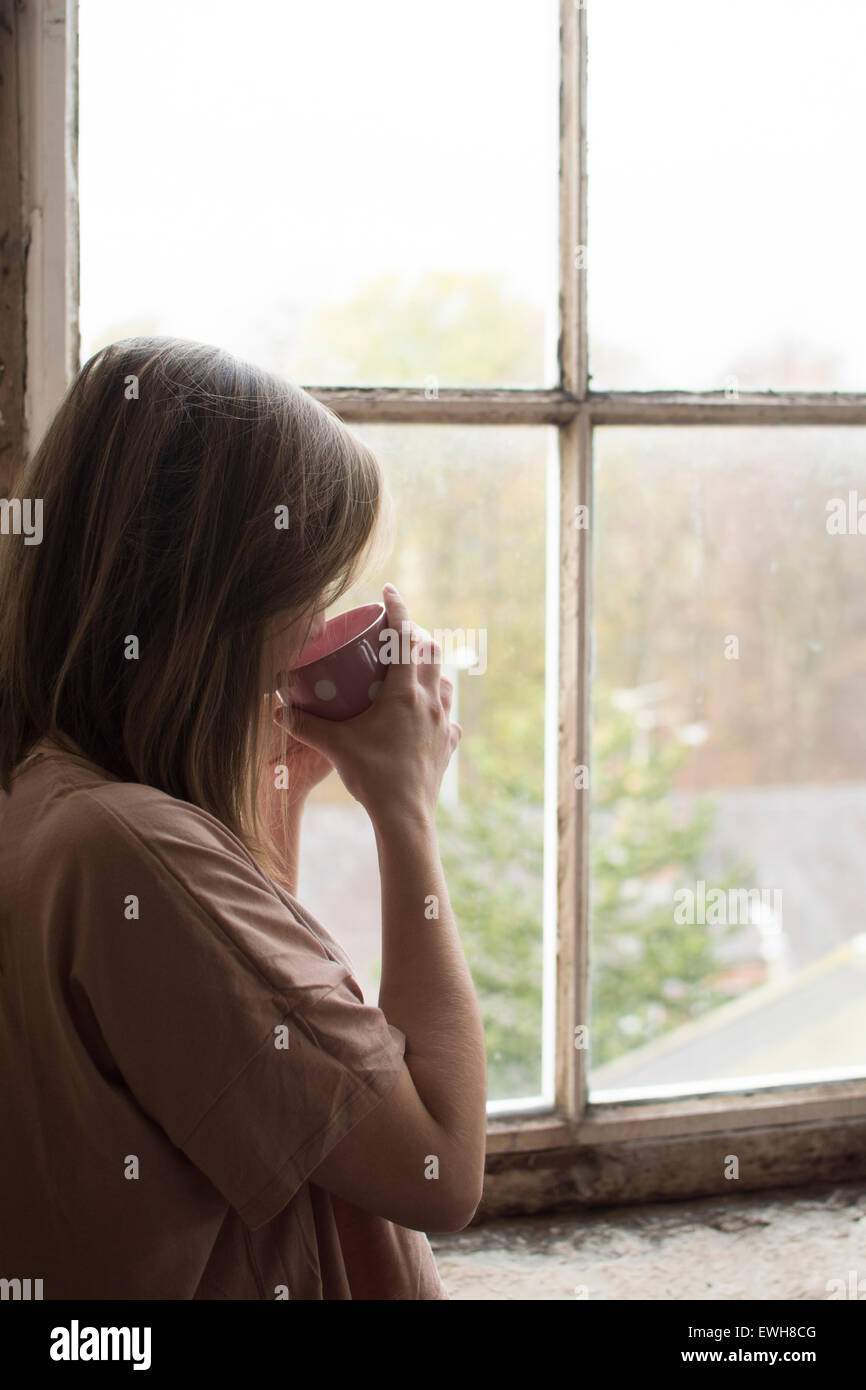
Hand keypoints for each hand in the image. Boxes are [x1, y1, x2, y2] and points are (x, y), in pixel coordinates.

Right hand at [278, 584, 461, 828]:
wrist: (405, 817)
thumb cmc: (372, 777)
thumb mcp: (334, 745)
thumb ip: (303, 724)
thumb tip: (274, 707)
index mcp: (404, 692)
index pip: (405, 637)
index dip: (398, 608)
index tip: (389, 591)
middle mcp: (429, 701)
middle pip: (431, 651)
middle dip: (416, 635)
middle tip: (396, 634)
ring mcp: (443, 723)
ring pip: (444, 681)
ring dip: (429, 669)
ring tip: (411, 671)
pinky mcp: (448, 745)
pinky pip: (448, 717)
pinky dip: (438, 707)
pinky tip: (427, 715)